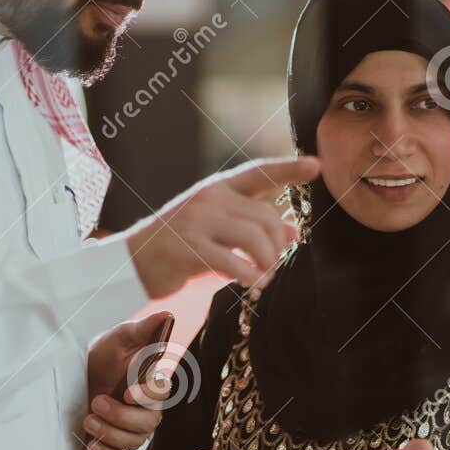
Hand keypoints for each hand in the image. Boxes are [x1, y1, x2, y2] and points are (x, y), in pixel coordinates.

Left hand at [81, 310, 170, 449]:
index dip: (147, 395)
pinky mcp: (115, 443)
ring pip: (134, 441)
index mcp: (151, 383)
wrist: (76, 376)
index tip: (127, 392)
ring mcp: (132, 428)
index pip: (162, 393)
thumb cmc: (102, 355)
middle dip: (121, 416)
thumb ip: (142, 328)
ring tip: (89, 418)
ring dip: (110, 432)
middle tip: (97, 402)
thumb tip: (166, 314)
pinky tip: (91, 444)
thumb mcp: (119, 338)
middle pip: (149, 423)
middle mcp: (147, 409)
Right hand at [125, 156, 319, 297]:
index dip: (288, 168)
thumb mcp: (218, 229)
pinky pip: (233, 262)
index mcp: (217, 189)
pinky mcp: (188, 248)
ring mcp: (197, 222)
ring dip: (267, 263)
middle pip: (265, 217)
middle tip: (273, 264)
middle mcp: (209, 199)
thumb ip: (252, 225)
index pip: (258, 173)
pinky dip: (249, 276)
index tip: (316, 165)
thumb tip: (293, 231)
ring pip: (254, 238)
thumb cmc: (181, 245)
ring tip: (264, 278)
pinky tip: (250, 284)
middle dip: (277, 245)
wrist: (133, 260)